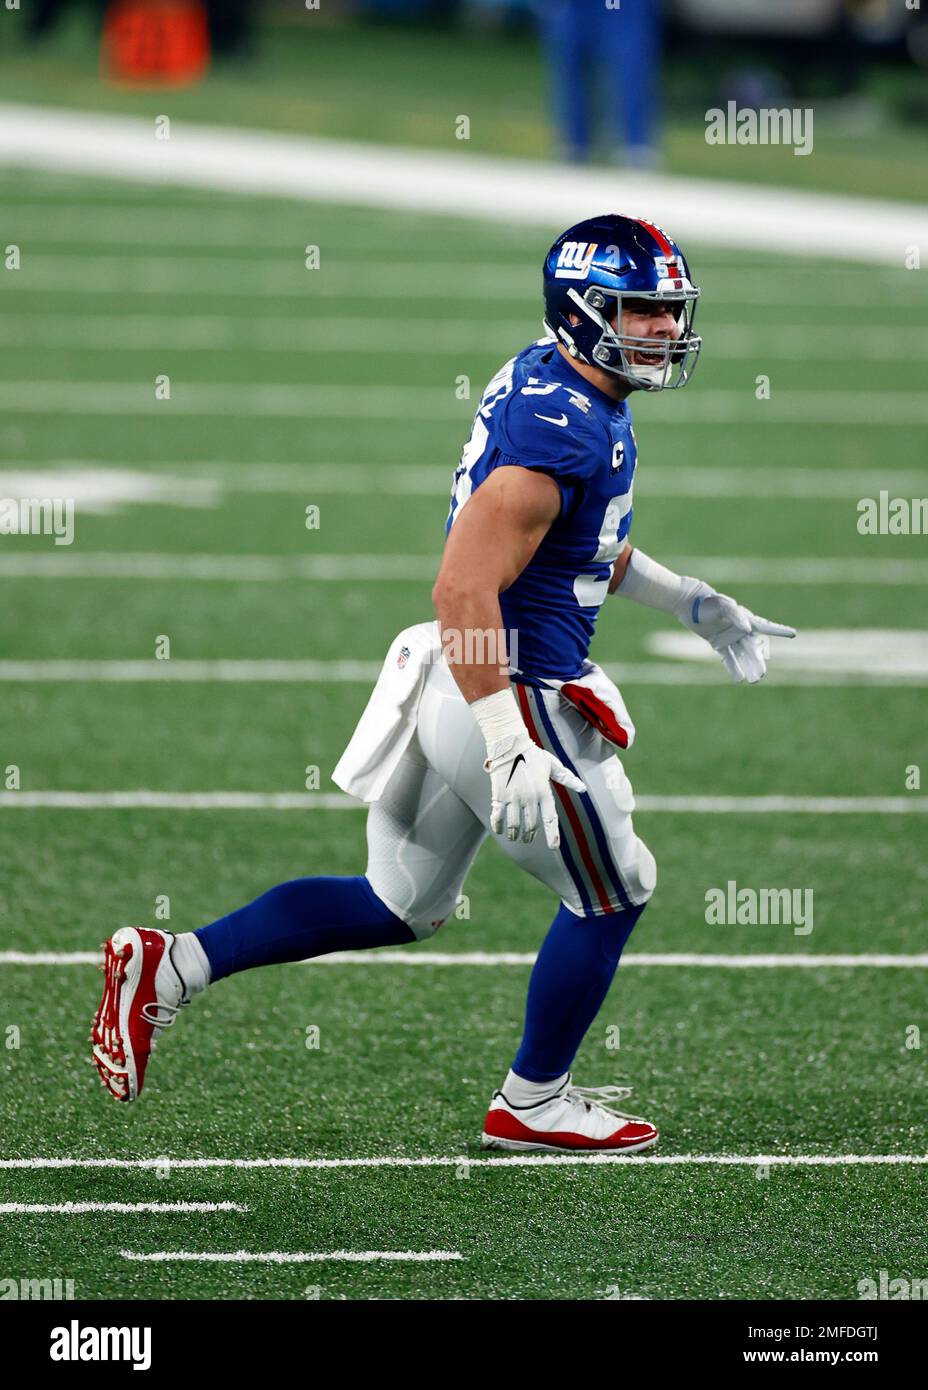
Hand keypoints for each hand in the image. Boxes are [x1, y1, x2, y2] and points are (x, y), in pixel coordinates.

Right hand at [484, 731, 585, 848]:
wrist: (510, 744)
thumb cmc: (533, 754)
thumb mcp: (553, 765)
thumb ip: (568, 778)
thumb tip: (583, 789)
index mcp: (544, 792)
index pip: (550, 819)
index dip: (552, 835)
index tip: (554, 847)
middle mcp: (530, 797)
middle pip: (531, 826)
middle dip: (530, 836)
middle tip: (528, 839)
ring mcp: (514, 797)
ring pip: (515, 825)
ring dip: (515, 835)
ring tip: (515, 837)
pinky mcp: (499, 795)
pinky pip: (498, 816)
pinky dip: (498, 826)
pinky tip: (500, 830)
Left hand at [685, 591, 795, 683]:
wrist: (690, 605)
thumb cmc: (709, 602)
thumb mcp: (723, 605)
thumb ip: (736, 615)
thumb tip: (748, 628)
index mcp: (746, 618)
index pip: (766, 626)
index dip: (779, 630)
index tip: (793, 634)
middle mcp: (741, 630)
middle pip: (753, 648)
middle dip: (757, 661)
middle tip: (761, 674)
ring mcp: (730, 637)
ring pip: (742, 655)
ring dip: (748, 667)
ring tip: (754, 680)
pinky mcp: (719, 643)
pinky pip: (728, 657)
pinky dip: (733, 667)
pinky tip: (739, 678)